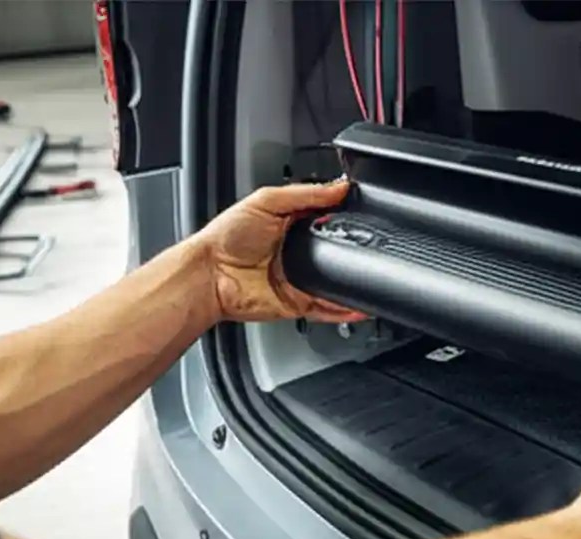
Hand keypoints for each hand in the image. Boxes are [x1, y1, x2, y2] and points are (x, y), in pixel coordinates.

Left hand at [193, 181, 366, 322]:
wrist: (209, 276)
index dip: (344, 213)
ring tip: (371, 272)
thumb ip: (305, 193)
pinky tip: (360, 303)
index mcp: (292, 224)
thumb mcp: (266, 200)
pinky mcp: (299, 303)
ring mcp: (300, 279)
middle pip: (337, 250)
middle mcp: (298, 252)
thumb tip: (338, 187)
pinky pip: (328, 308)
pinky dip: (346, 308)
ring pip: (337, 281)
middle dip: (354, 247)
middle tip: (366, 240)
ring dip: (354, 279)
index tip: (360, 208)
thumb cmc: (225, 237)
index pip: (328, 217)